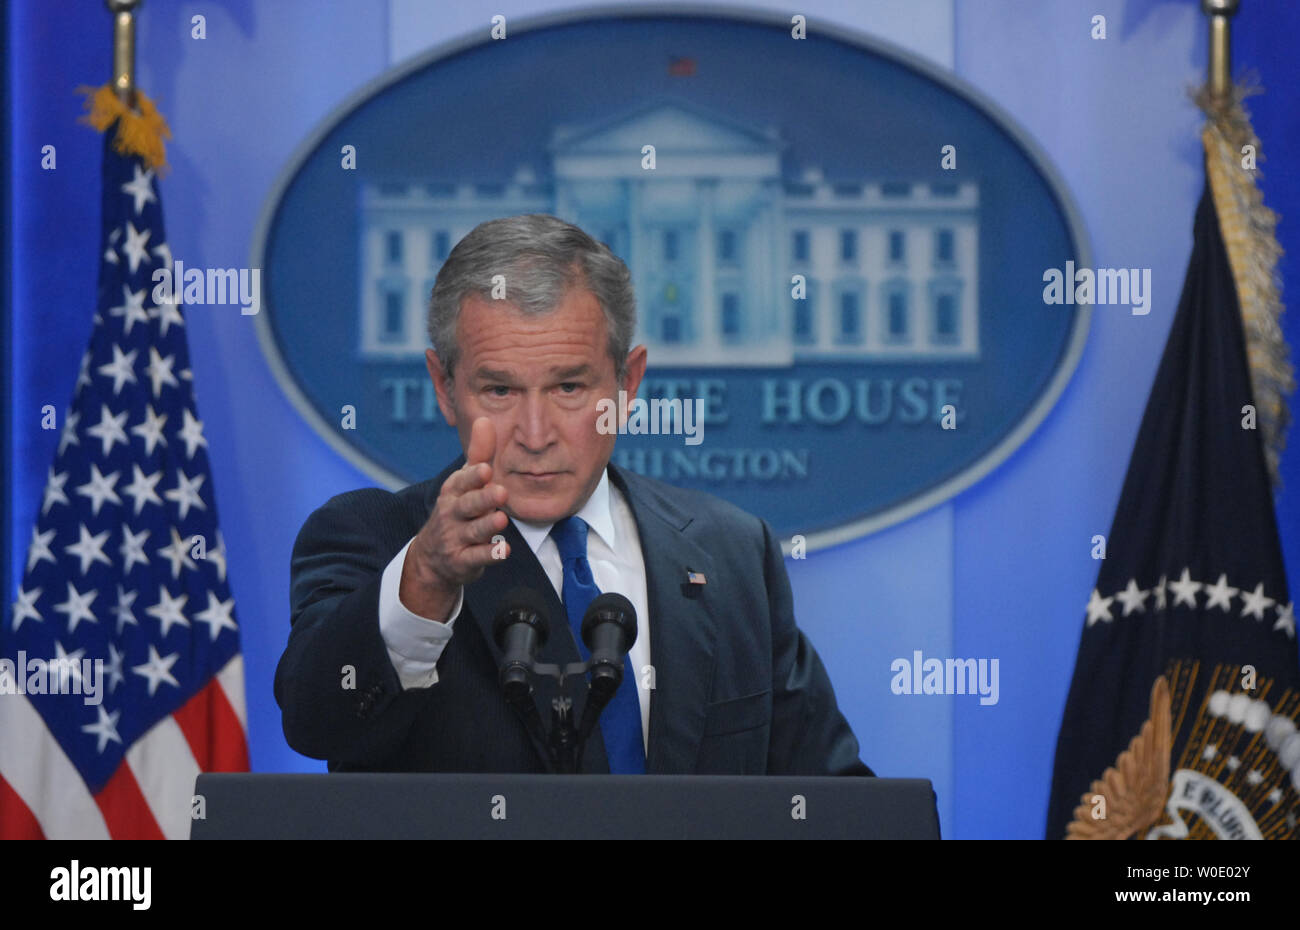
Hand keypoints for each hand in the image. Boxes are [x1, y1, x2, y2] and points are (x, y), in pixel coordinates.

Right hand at [400, 417, 510, 619]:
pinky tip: (503, 550)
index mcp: (453, 491)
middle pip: (468, 505)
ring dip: (487, 525)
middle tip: (500, 492)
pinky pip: (477, 557)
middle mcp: (452, 513)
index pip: (462, 481)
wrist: (433, 556)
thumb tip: (485, 419)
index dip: (473, 476)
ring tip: (502, 519)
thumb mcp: (465, 482)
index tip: (486, 469)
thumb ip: (479, 453)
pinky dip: (490, 555)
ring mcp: (456, 538)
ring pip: (473, 531)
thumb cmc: (458, 510)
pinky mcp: (463, 560)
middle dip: (483, 498)